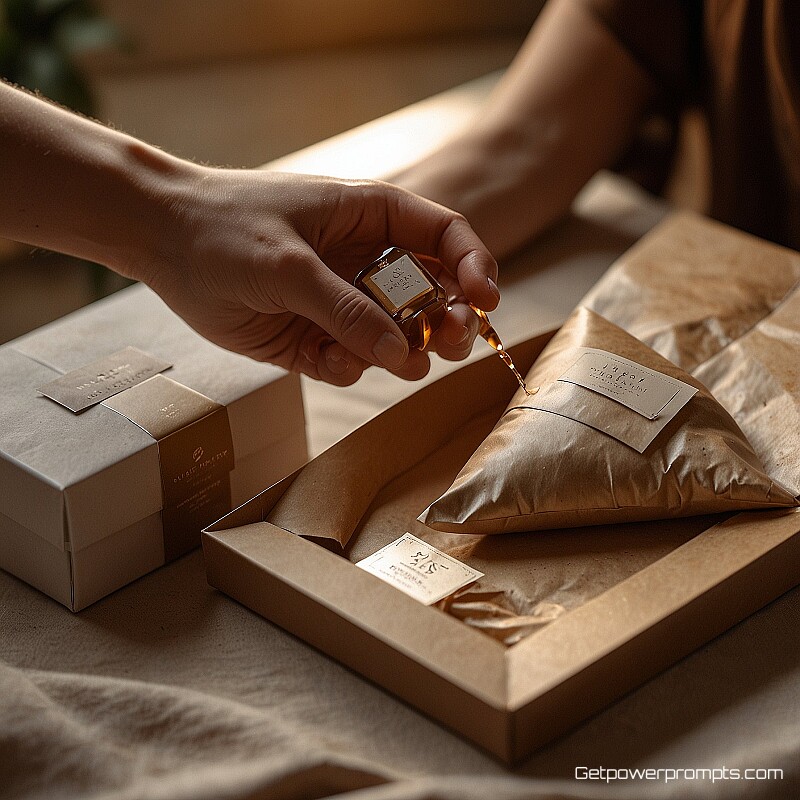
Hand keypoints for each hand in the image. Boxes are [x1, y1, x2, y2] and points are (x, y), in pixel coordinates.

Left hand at [142, 168, 499, 384]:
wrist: (161, 241)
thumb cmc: (224, 228)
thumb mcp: (287, 265)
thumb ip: (344, 309)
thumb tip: (401, 354)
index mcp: (371, 217)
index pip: (445, 236)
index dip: (474, 266)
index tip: (486, 302)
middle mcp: (365, 261)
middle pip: (432, 293)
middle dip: (448, 320)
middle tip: (451, 344)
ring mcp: (342, 301)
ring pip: (397, 335)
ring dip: (406, 353)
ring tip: (401, 363)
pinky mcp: (314, 336)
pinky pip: (353, 360)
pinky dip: (352, 368)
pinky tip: (334, 364)